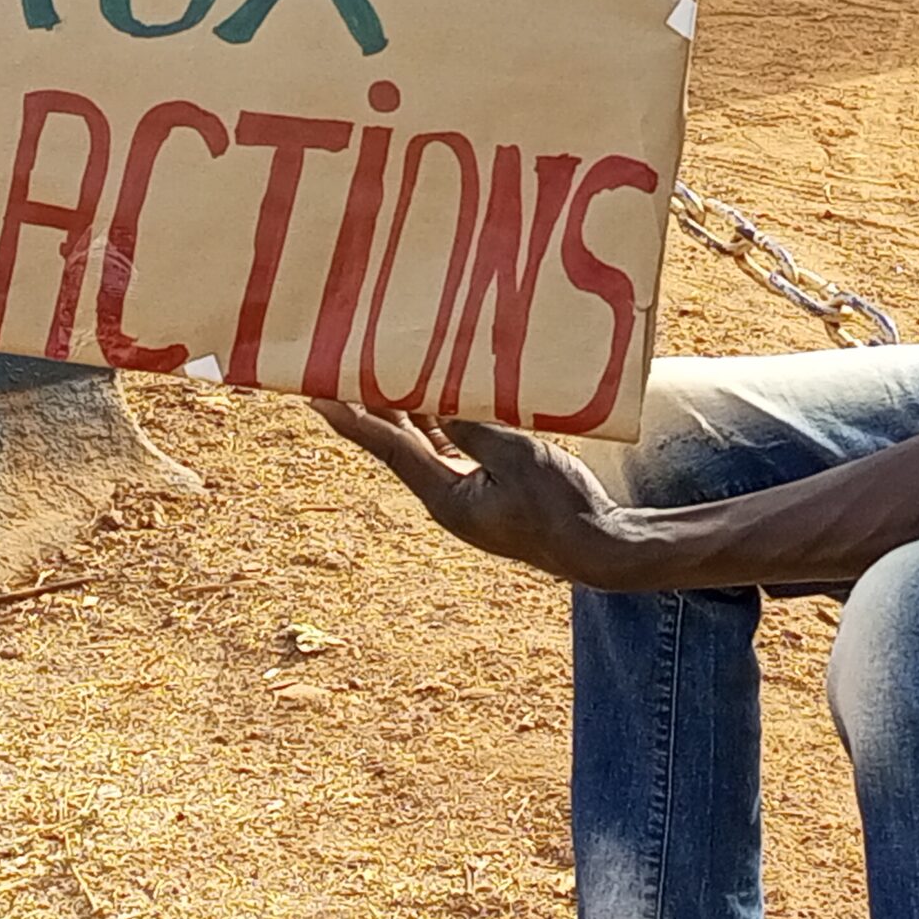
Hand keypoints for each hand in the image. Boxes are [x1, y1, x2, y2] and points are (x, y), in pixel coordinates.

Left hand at [310, 403, 634, 585]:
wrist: (600, 548)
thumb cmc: (560, 506)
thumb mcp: (515, 457)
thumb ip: (473, 428)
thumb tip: (439, 405)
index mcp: (446, 498)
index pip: (390, 449)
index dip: (354, 419)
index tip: (319, 395)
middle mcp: (449, 500)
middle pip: (402, 446)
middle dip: (377, 409)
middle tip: (349, 371)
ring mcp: (470, 497)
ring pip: (430, 447)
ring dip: (411, 412)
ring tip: (388, 373)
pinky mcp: (491, 492)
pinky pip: (458, 452)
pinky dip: (447, 424)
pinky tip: (446, 397)